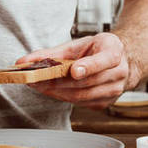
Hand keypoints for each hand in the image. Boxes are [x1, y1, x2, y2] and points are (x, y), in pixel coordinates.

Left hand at [15, 33, 130, 109]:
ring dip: (58, 92)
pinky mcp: (105, 103)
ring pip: (83, 95)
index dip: (89, 66)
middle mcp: (118, 73)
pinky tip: (52, 91)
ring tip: (38, 86)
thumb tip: (25, 61)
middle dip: (59, 82)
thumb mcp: (79, 43)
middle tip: (37, 79)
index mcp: (114, 52)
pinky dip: (64, 97)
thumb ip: (53, 53)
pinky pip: (82, 103)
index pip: (104, 60)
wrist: (122, 61)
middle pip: (88, 81)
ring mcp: (113, 90)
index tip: (74, 70)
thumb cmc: (98, 49)